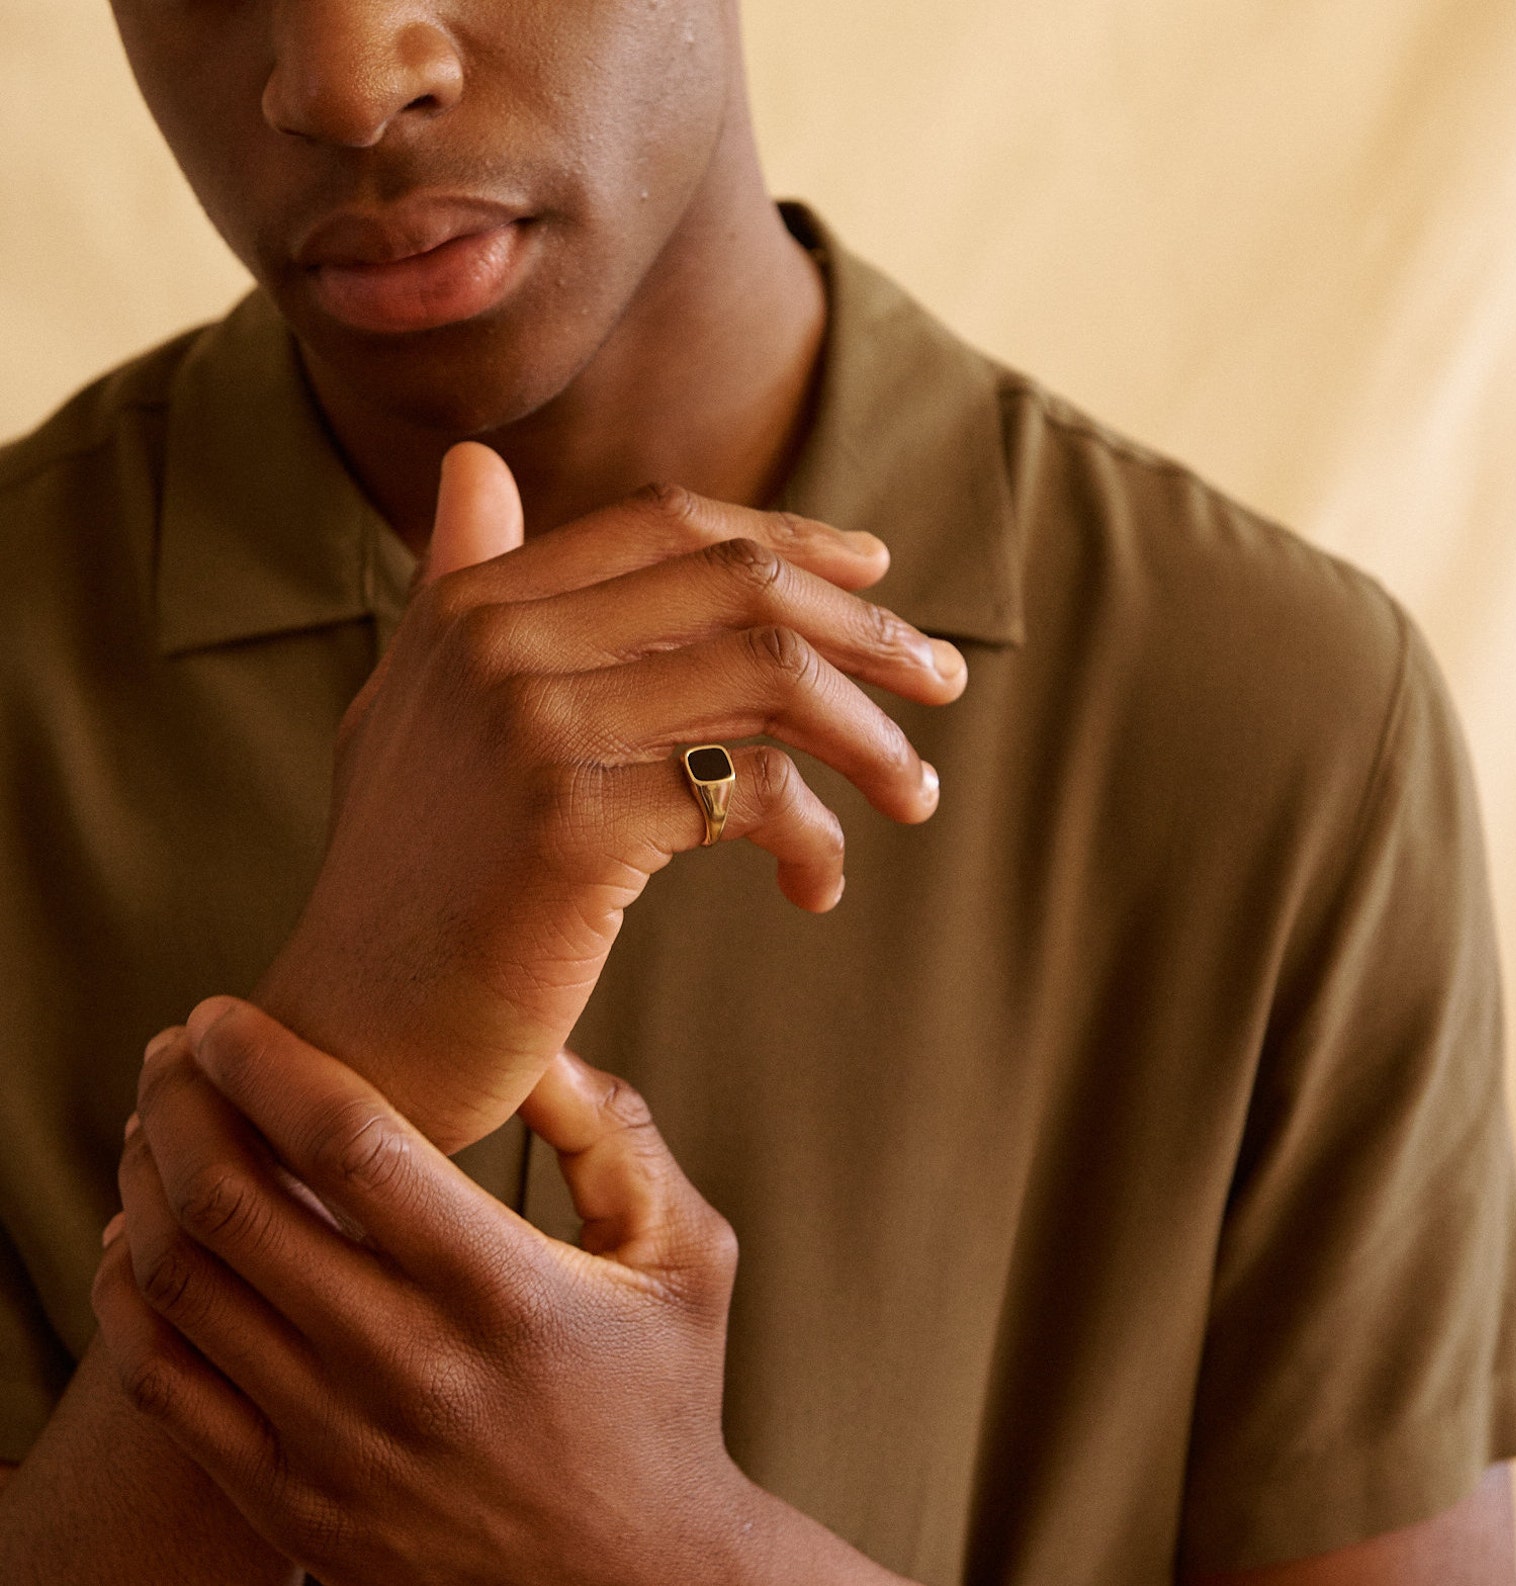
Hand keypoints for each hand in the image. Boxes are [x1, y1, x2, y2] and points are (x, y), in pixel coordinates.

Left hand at [95, 999, 770, 1585]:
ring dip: (146, 1183)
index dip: (267, 1062)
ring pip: (184, 1284)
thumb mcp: (682, 1249)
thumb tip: (535, 1045)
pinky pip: (164, 1382)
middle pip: (237, 1201)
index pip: (348, 1144)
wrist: (630, 1583)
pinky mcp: (289, 1500)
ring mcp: (333, 1443)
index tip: (228, 1016)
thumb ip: (615, 1132)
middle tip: (178, 1052)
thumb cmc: (661, 1398)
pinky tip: (137, 1241)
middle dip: (182, 1102)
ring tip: (155, 1127)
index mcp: (500, 1287)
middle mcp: (403, 1364)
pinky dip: (127, 1297)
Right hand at [258, 445, 965, 1150]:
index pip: (668, 526)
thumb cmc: (409, 882)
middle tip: (941, 680)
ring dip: (870, 736)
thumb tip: (472, 461)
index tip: (877, 575)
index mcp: (473, 604)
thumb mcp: (416, 712)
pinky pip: (754, 795)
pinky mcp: (573, 827)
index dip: (790, 540)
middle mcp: (497, 642)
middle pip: (740, 584)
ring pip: (768, 678)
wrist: (356, 1039)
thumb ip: (457, 585)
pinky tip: (817, 887)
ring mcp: (532, 728)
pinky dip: (813, 838)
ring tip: (916, 793)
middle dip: (865, 628)